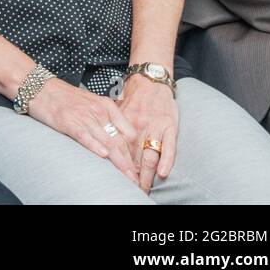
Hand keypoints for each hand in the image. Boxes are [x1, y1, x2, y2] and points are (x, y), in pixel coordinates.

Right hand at [28, 78, 140, 184]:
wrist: (39, 87)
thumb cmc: (64, 97)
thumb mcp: (91, 103)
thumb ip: (105, 118)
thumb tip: (116, 140)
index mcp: (107, 106)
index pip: (128, 133)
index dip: (134, 154)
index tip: (137, 169)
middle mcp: (98, 111)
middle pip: (120, 141)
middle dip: (129, 164)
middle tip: (136, 181)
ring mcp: (84, 116)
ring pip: (106, 142)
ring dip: (118, 163)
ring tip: (126, 179)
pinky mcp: (68, 121)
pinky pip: (85, 136)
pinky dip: (94, 146)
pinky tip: (103, 155)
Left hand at [115, 74, 178, 192]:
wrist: (151, 79)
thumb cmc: (134, 97)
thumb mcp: (118, 110)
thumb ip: (112, 125)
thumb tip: (100, 139)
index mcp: (124, 123)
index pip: (119, 149)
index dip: (118, 165)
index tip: (116, 180)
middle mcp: (138, 126)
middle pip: (134, 155)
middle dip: (132, 174)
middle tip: (130, 189)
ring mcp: (155, 127)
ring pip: (149, 153)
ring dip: (147, 173)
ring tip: (143, 187)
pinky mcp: (170, 126)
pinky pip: (169, 146)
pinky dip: (166, 159)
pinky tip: (162, 172)